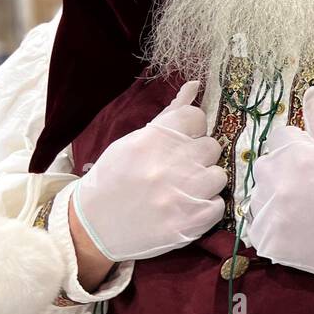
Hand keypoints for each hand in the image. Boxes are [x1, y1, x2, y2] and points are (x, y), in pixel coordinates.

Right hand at [72, 79, 226, 260]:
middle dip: (197, 156)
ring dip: (204, 182)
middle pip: (211, 146)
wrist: (94, 228)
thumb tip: (195, 86)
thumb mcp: (132, 142)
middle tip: (177, 169)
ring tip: (180, 190)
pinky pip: (218, 205)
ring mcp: (185, 195)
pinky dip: (204, 208)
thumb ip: (168, 115)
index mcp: (154, 140)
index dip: (190, 129)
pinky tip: (183, 208)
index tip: (180, 141)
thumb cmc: (113, 179)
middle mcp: (172, 165)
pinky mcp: (193, 222)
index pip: (196, 117)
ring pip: (219, 175)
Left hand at [243, 87, 313, 276]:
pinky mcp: (269, 242)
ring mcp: (272, 214)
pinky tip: (298, 230)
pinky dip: (273, 230)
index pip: (278, 139)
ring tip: (305, 212)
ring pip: (258, 196)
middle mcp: (279, 183)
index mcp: (296, 155)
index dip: (299, 150)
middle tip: (311, 190)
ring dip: (274, 201)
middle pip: (265, 167)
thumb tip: (312, 90)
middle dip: (283, 173)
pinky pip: (257, 228)